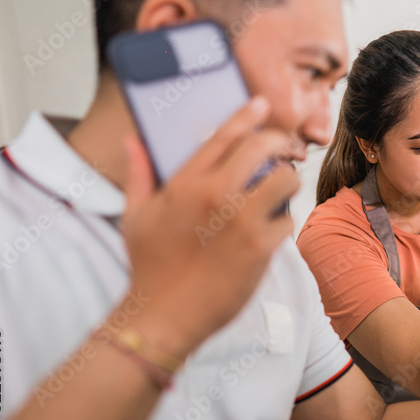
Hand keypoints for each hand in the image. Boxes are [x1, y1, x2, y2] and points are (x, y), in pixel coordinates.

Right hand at [119, 96, 303, 356]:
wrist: (163, 314)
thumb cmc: (149, 266)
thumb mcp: (136, 215)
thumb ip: (138, 174)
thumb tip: (131, 142)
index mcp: (186, 183)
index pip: (223, 136)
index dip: (247, 115)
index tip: (262, 104)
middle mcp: (215, 195)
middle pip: (262, 148)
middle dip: (279, 144)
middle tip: (282, 152)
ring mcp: (240, 219)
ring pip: (285, 179)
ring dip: (288, 183)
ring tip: (280, 193)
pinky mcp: (260, 246)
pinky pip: (288, 220)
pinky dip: (284, 223)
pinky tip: (273, 231)